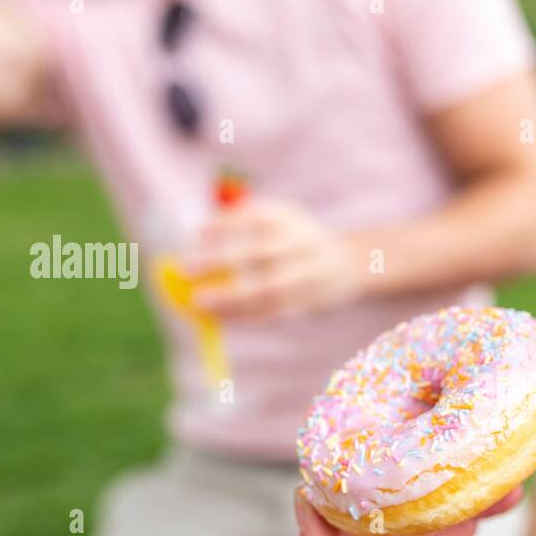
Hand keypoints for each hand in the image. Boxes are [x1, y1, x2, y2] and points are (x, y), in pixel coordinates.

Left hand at [187, 197, 364, 320]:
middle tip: (186, 269)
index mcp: (293, 219)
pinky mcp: (311, 303)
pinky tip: (222, 318)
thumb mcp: (278, 219)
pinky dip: (246, 317)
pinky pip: (275, 313)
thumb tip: (198, 241)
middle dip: (222, 261)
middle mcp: (305, 245)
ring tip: (199, 303)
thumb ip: (242, 222)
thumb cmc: (295, 240)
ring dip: (231, 299)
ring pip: (269, 290)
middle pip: (261, 253)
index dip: (228, 224)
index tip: (198, 233)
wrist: (349, 265)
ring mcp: (310, 276)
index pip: (258, 217)